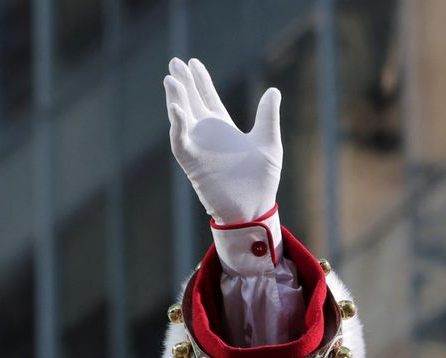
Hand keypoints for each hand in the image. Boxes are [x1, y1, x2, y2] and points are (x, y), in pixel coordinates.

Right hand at [163, 57, 281, 224]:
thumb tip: (273, 91)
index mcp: (224, 128)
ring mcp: (198, 147)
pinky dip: (177, 125)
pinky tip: (177, 108)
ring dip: (175, 99)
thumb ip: (268, 116)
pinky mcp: (193, 162)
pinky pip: (180, 141)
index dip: (200, 81)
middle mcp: (207, 135)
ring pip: (181, 117)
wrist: (254, 207)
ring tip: (171, 79)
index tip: (194, 62)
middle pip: (191, 102)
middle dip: (183, 83)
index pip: (208, 98)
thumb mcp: (268, 142)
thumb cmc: (262, 180)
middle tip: (175, 62)